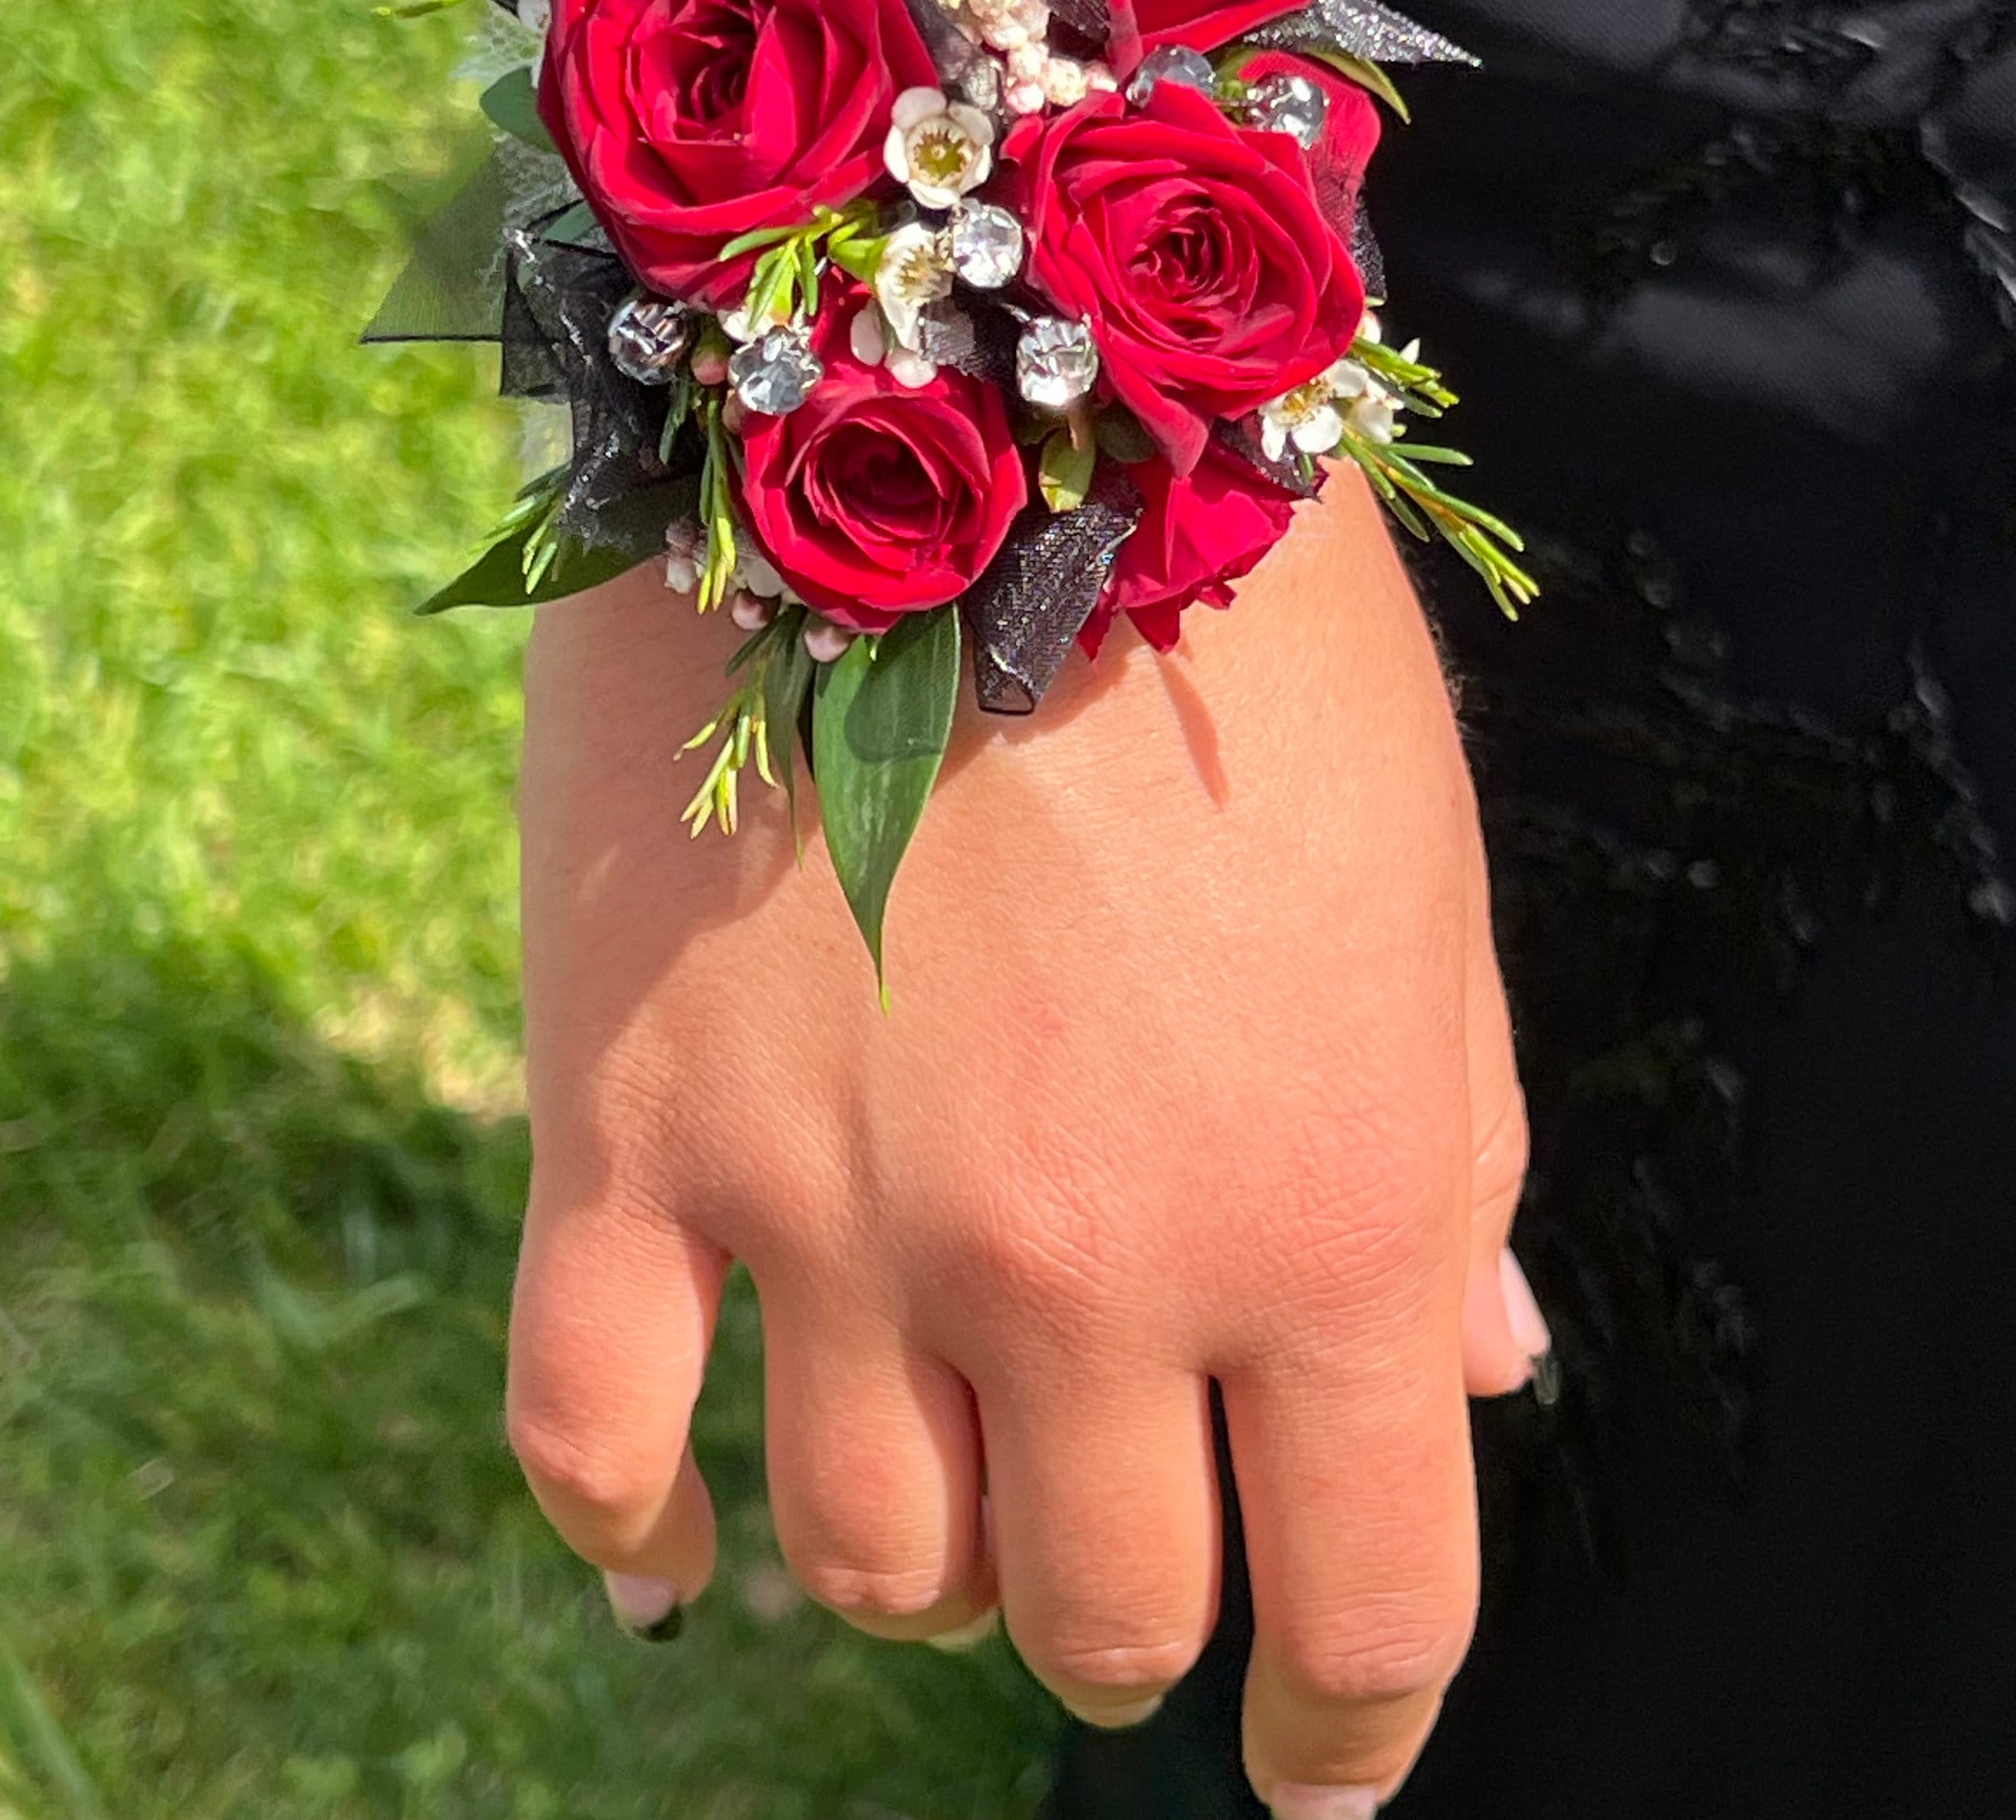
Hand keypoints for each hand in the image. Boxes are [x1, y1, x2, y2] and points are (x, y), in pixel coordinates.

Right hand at [509, 469, 1534, 1812]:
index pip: (1371, 1605)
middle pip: (1100, 1616)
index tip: (1322, 1760)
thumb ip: (1446, 1148)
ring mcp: (838, 1212)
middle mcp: (1093, 1259)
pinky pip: (593, 1445)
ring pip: (869, 1566)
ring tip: (931, 1477)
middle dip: (1125, 1618)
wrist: (960, 384)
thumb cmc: (1235, 621)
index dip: (1353, 1728)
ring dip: (920, 1569)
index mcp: (1328, 1204)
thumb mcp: (1419, 878)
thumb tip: (1474, 1363)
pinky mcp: (630, 1128)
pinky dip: (639, 1531)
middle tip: (1115, 1543)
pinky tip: (680, 1538)